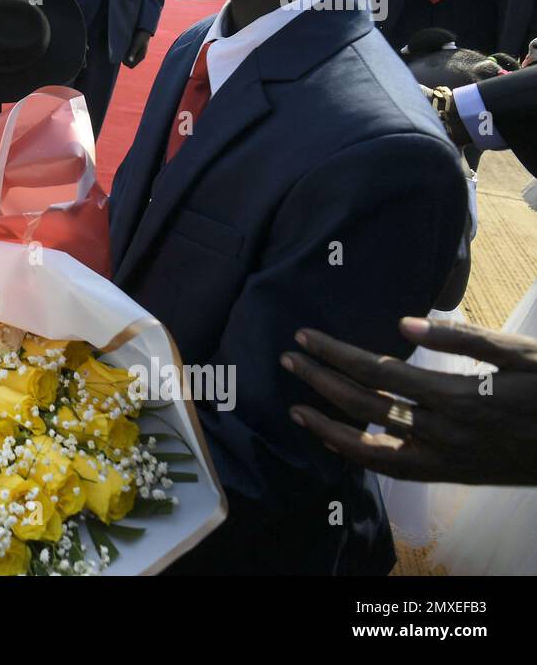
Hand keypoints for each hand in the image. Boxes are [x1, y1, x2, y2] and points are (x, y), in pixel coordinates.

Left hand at [124, 30, 151, 67]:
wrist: (143, 30)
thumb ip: (133, 52)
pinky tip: (124, 48)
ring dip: (124, 56)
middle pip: (129, 64)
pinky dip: (125, 53)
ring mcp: (137, 54)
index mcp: (141, 57)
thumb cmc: (140, 37)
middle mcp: (139, 56)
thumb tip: (129, 61)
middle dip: (124, 60)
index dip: (126, 63)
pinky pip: (128, 55)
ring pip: (128, 60)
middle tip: (122, 53)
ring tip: (123, 50)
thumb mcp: (136, 44)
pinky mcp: (134, 50)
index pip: (131, 66)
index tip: (123, 56)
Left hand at [280, 319, 536, 484]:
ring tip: (295, 407)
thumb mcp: (521, 353)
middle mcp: (446, 433)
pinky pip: (393, 470)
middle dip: (320, 380)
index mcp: (459, 397)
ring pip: (371, 446)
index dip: (336, 354)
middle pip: (364, 405)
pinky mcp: (450, 476)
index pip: (378, 372)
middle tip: (287, 358)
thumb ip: (462, 338)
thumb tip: (403, 325)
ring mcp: (446, 460)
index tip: (304, 337)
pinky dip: (358, 456)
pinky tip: (334, 442)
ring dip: (328, 425)